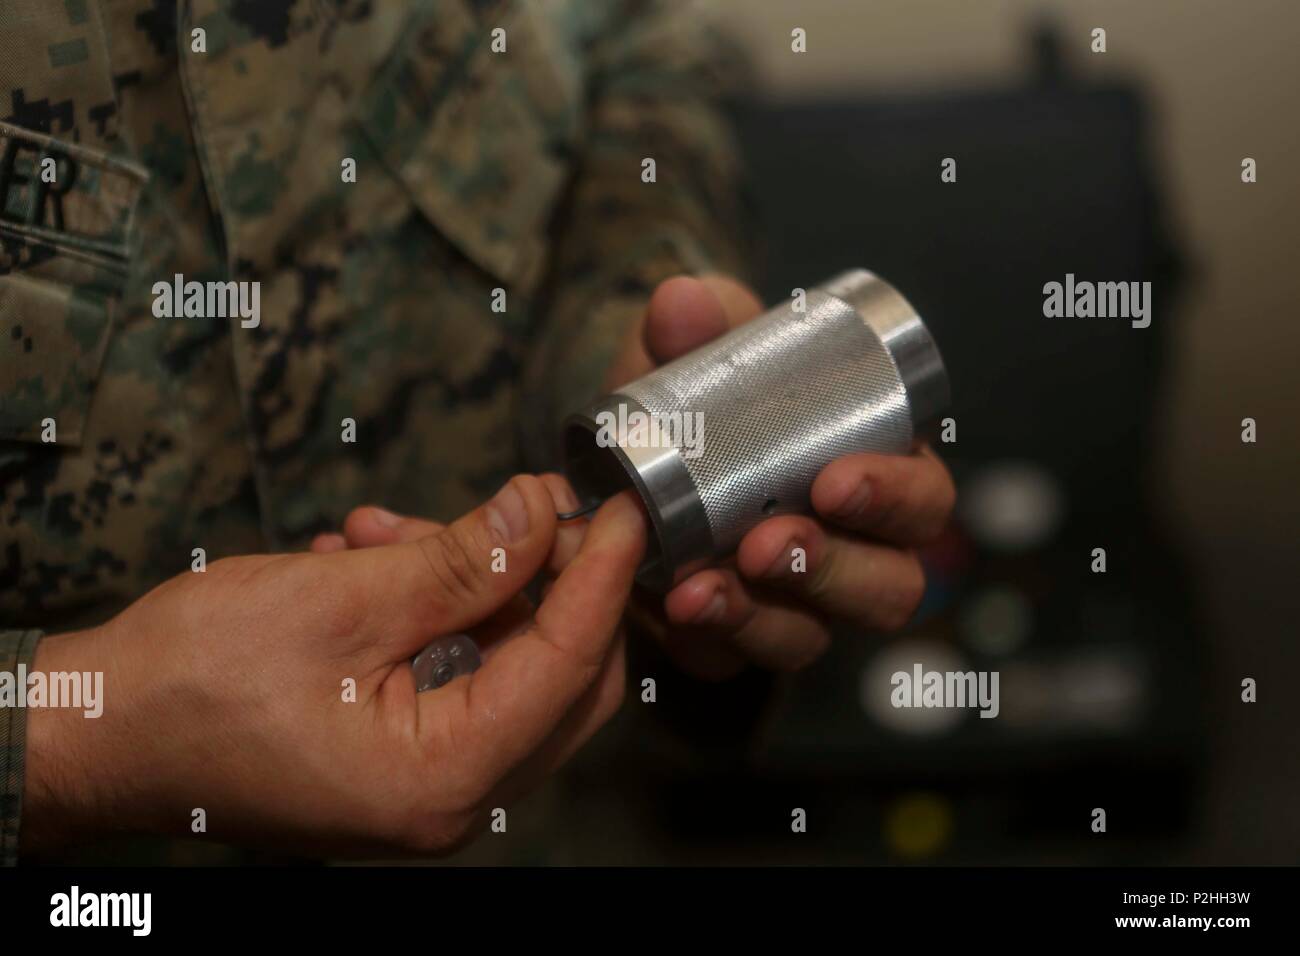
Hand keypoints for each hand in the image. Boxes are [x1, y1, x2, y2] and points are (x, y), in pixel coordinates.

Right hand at [21, 476, 645, 856]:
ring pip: (508, 667)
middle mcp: (452, 798)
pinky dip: (436, 611)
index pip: (568, 664)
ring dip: (472, 585)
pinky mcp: (402, 756)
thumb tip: (543, 513)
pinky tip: (374, 557)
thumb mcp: (339, 599)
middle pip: (562, 677)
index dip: (603, 575)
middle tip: (526, 504)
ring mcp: (428, 782)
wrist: (98, 732)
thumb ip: (459, 561)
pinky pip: (456, 673)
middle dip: (550, 580)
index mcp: (444, 777)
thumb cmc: (193, 679)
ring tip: (387, 530)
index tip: (626, 508)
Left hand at [604, 275, 955, 679]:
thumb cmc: (694, 408)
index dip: (896, 496)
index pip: (923, 499)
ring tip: (705, 588)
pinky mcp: (737, 639)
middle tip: (769, 541)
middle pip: (889, 586)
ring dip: (765, 614)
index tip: (837, 480)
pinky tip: (675, 610)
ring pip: (817, 635)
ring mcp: (797, 606)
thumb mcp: (695, 358)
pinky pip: (740, 658)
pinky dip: (710, 638)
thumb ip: (696, 325)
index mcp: (871, 474)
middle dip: (834, 568)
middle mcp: (850, 551)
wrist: (625, 468)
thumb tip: (683, 301)